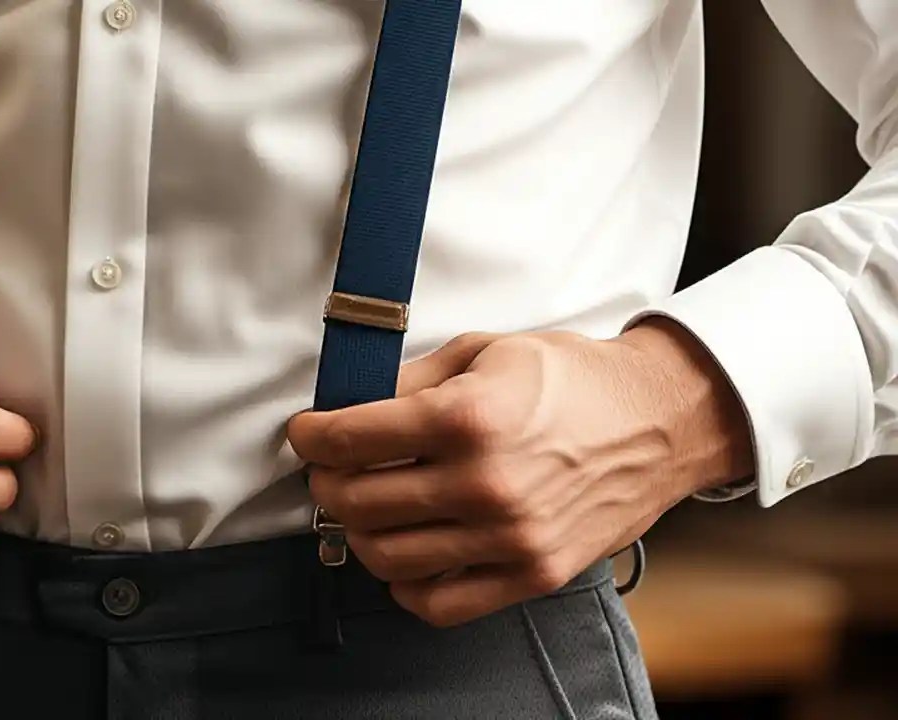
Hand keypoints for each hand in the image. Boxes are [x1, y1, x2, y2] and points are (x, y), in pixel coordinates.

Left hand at [287, 319, 751, 626]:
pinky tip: (404, 554)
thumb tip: (354, 406)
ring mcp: (508, 537)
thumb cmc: (573, 380)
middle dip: (325, 484)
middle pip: (358, 502)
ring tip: (362, 510)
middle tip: (328, 471)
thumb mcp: (486, 351)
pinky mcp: (530, 574)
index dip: (312, 436)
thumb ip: (412, 381)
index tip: (306, 434)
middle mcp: (484, 484)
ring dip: (357, 534)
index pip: (352, 439)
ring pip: (387, 557)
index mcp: (467, 418)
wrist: (660, 420)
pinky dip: (404, 585)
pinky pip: (439, 602)